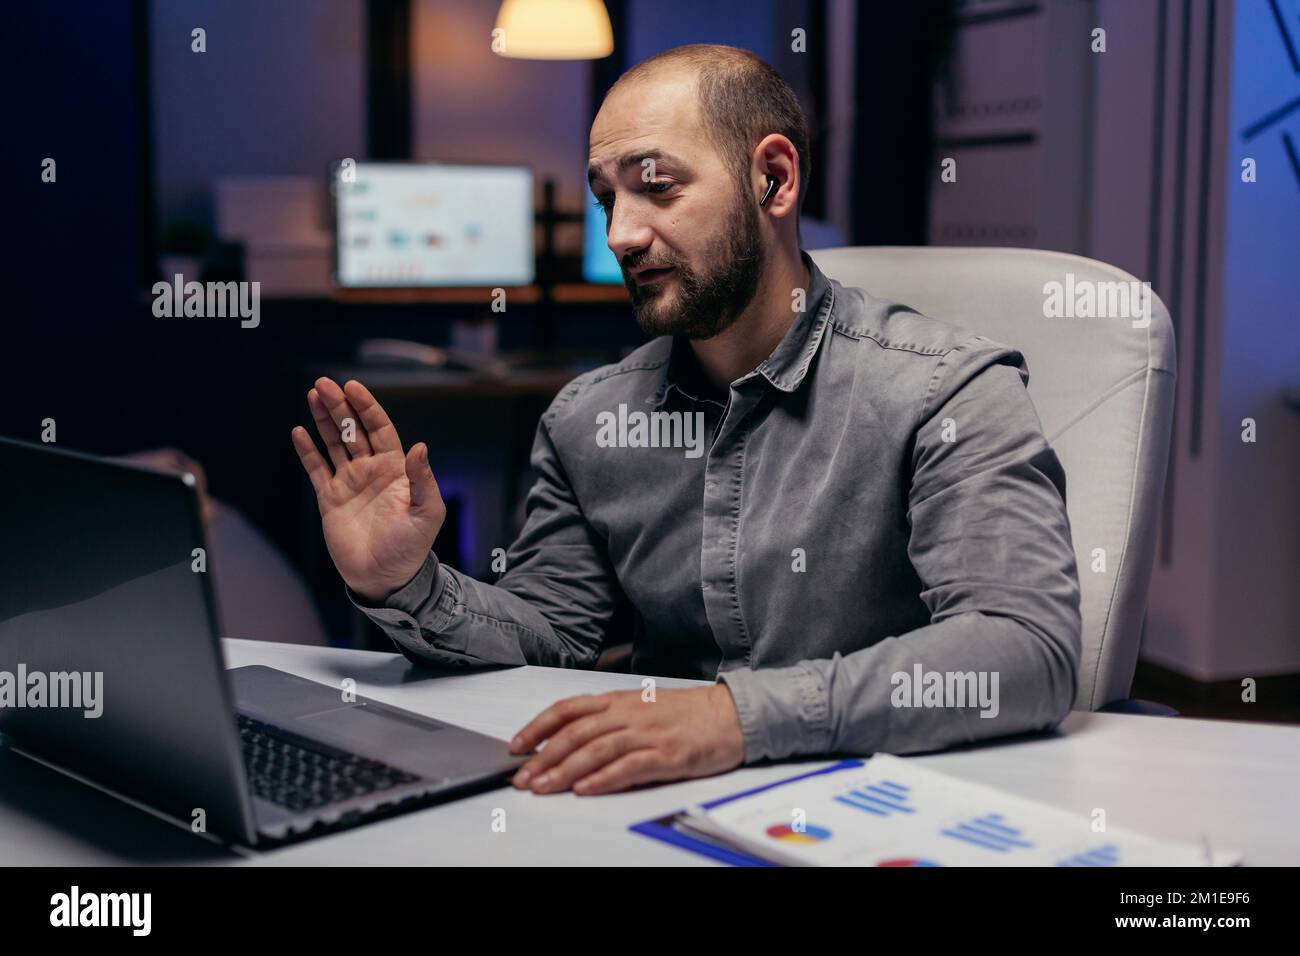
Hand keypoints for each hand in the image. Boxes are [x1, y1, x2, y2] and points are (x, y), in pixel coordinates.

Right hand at [291, 377, 445, 602]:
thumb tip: (419, 447)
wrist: (385, 577)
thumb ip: (423, 480)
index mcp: (396, 469)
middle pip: (353, 430)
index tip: (353, 387)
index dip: (367, 407)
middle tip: (323, 383)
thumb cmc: (411, 547)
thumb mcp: (427, 513)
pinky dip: (307, 451)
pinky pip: (316, 469)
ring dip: (323, 420)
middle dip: (339, 406)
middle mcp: (371, 470)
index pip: (380, 429)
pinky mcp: (330, 499)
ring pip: (334, 443)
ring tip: (312, 395)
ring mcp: (349, 482)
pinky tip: (299, 431)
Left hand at [508, 683, 745, 794]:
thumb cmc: (685, 714)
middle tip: (521, 778)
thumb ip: (606, 720)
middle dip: (542, 757)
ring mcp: (647, 734)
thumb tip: (567, 739)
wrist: (730, 715)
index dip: (537, 727)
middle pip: (575, 734)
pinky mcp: (667, 756)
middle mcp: (628, 714)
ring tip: (543, 787)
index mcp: (618, 701)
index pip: (567, 710)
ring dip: (564, 770)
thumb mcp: (640, 707)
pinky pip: (629, 767)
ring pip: (596, 750)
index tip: (515, 746)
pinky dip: (604, 778)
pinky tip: (585, 788)